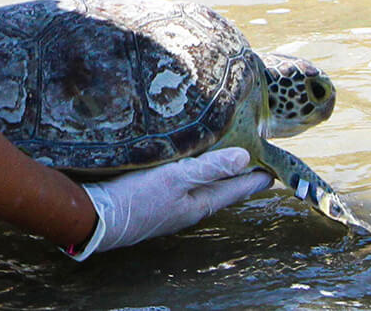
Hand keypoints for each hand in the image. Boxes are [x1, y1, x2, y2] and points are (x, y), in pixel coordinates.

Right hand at [66, 147, 272, 259]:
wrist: (97, 217)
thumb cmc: (136, 200)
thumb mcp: (175, 180)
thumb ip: (209, 168)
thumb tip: (244, 158)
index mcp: (198, 203)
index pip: (235, 189)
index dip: (254, 177)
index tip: (274, 168)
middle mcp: (187, 206)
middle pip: (219, 187)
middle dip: (236, 173)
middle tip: (253, 157)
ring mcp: (169, 204)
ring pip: (199, 184)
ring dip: (214, 170)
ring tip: (225, 154)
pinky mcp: (153, 197)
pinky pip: (180, 181)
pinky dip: (191, 169)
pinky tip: (184, 161)